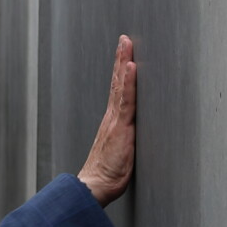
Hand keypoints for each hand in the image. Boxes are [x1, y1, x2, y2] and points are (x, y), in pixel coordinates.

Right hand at [77, 36, 136, 206]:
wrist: (94, 186)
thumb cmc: (106, 174)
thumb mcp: (120, 152)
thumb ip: (124, 140)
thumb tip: (132, 136)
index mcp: (112, 121)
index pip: (118, 91)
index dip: (121, 72)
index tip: (124, 54)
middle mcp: (112, 117)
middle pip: (117, 83)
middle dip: (121, 59)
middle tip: (124, 39)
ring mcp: (115, 120)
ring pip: (121, 86)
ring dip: (124, 62)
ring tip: (126, 44)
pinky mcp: (121, 127)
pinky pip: (126, 101)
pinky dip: (129, 82)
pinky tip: (131, 67)